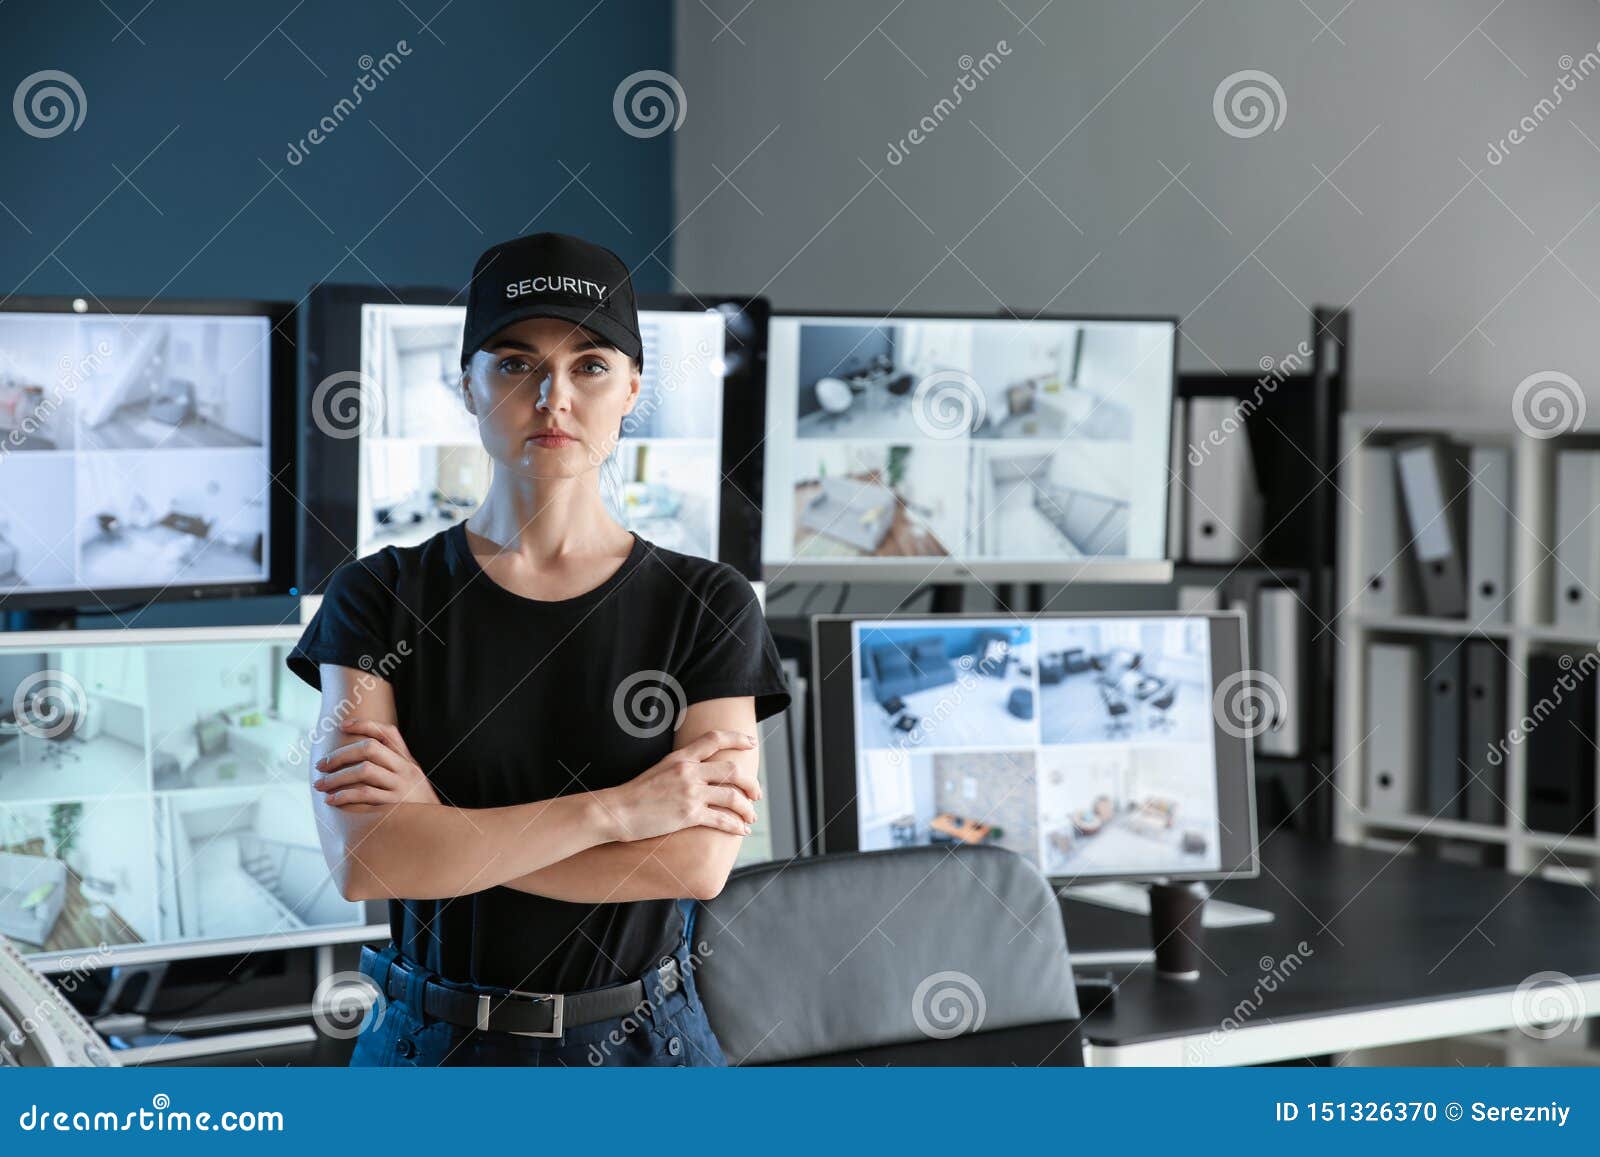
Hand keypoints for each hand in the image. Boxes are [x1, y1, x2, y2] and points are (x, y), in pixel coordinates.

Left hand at [312, 718, 439, 806]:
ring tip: (320, 785)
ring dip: (337, 777)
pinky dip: (344, 795)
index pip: (387, 732)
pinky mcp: (395, 805)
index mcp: (408, 760)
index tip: (342, 726)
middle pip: (370, 748)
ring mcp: (401, 786)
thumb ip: (394, 766)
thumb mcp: (412, 779)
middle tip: (321, 765)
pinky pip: (365, 794)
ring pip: (364, 770)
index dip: (363, 725)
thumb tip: (361, 757)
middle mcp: (406, 769)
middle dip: (341, 755)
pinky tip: (331, 800)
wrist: (437, 829)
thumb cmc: (416, 805)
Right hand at [602, 729, 760, 841]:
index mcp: (681, 757)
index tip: (752, 743)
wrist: (617, 811)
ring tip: (751, 816)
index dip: (737, 738)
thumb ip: (682, 767)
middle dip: (751, 783)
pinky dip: (736, 825)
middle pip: (733, 770)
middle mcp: (688, 771)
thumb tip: (702, 771)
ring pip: (732, 796)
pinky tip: (741, 830)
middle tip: (756, 794)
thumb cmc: (636, 794)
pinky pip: (722, 819)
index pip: (715, 738)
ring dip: (747, 808)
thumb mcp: (660, 769)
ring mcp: (689, 793)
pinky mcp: (688, 814)